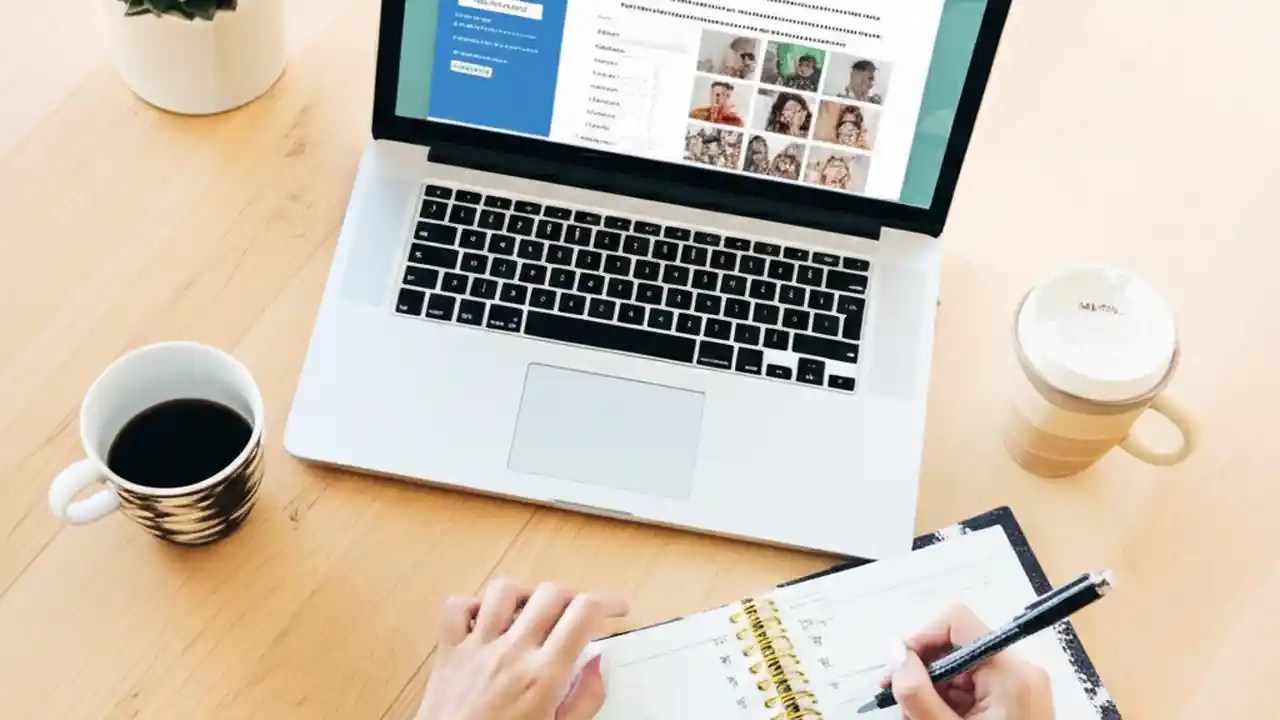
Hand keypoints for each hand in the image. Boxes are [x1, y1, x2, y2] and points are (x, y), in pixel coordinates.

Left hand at [416, 579, 628, 719]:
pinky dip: (473, 605)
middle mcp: (512, 653)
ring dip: (526, 593)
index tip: (616, 608)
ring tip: (534, 611)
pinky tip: (487, 619)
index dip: (607, 601)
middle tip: (577, 615)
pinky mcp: (449, 652)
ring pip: (504, 589)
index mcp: (543, 676)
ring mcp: (477, 648)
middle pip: (551, 592)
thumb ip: (584, 700)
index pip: (584, 613)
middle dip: (572, 596)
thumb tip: (598, 664)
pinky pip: (456, 607)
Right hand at [883, 605, 1053, 719]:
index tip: (896, 668)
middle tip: (899, 706)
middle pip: (954, 648)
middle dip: (921, 674)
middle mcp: (1019, 672)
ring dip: (930, 694)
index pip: (956, 622)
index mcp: (1010, 672)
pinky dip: (946, 705)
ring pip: (958, 672)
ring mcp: (1018, 688)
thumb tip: (892, 648)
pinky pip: (970, 690)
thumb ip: (915, 691)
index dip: (919, 638)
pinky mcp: (1013, 703)